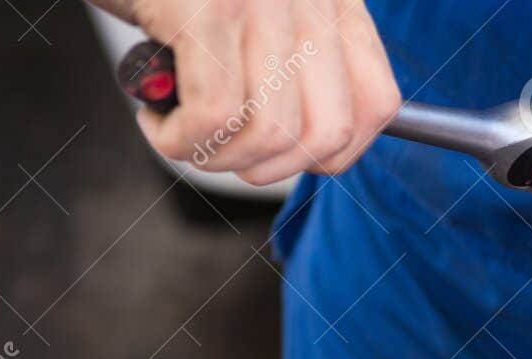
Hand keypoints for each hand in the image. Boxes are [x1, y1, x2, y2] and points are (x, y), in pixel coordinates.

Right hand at [94, 0, 400, 185]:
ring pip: (270, 135)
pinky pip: (213, 117)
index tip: (288, 157)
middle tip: (223, 152)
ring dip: (216, 158)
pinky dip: (178, 141)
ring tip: (182, 132)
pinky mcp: (206, 10)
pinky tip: (154, 118)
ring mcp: (261, 1)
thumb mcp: (258, 13)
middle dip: (269, 169)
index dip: (335, 153)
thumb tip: (319, 150)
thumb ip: (299, 64)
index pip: (377, 104)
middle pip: (327, 134)